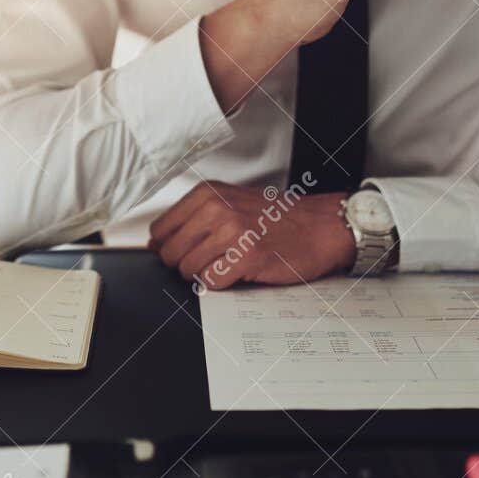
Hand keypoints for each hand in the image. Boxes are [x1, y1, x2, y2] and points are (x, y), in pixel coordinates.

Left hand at [147, 182, 355, 290]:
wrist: (321, 225)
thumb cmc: (278, 218)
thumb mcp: (230, 203)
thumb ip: (193, 218)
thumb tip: (156, 243)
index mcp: (208, 193)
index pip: (160, 230)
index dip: (169, 247)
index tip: (186, 251)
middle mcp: (216, 209)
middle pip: (170, 253)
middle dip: (184, 264)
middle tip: (211, 260)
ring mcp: (232, 233)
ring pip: (188, 270)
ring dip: (205, 274)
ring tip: (228, 264)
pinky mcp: (247, 257)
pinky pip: (211, 283)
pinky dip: (222, 284)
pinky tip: (239, 272)